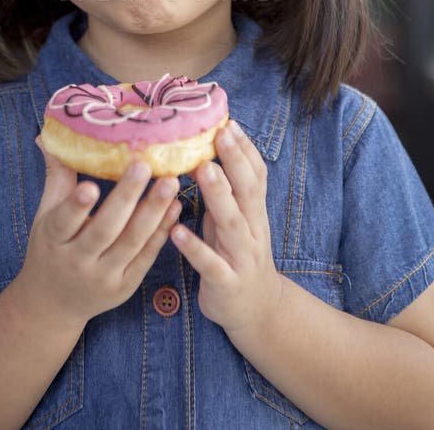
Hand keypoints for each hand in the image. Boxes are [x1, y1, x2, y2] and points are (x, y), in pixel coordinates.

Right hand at [14, 137, 181, 333]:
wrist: (53, 303)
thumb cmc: (50, 248)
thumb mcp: (45, 216)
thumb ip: (56, 178)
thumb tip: (49, 135)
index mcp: (53, 240)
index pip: (64, 222)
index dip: (77, 206)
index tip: (91, 186)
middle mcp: (78, 261)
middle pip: (105, 230)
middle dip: (126, 198)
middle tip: (144, 165)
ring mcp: (104, 277)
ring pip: (132, 242)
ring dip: (153, 211)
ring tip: (171, 182)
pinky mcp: (126, 285)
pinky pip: (146, 256)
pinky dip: (161, 231)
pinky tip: (175, 207)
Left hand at [171, 120, 281, 337]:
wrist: (257, 310)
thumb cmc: (236, 254)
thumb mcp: (237, 220)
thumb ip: (225, 191)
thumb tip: (202, 152)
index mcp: (254, 211)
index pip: (255, 174)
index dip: (245, 149)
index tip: (229, 123)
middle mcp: (253, 229)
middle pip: (247, 190)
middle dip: (235, 160)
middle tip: (220, 134)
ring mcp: (242, 256)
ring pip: (232, 222)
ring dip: (218, 195)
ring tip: (201, 169)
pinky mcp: (227, 282)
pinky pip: (210, 264)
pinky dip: (194, 247)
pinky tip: (176, 232)